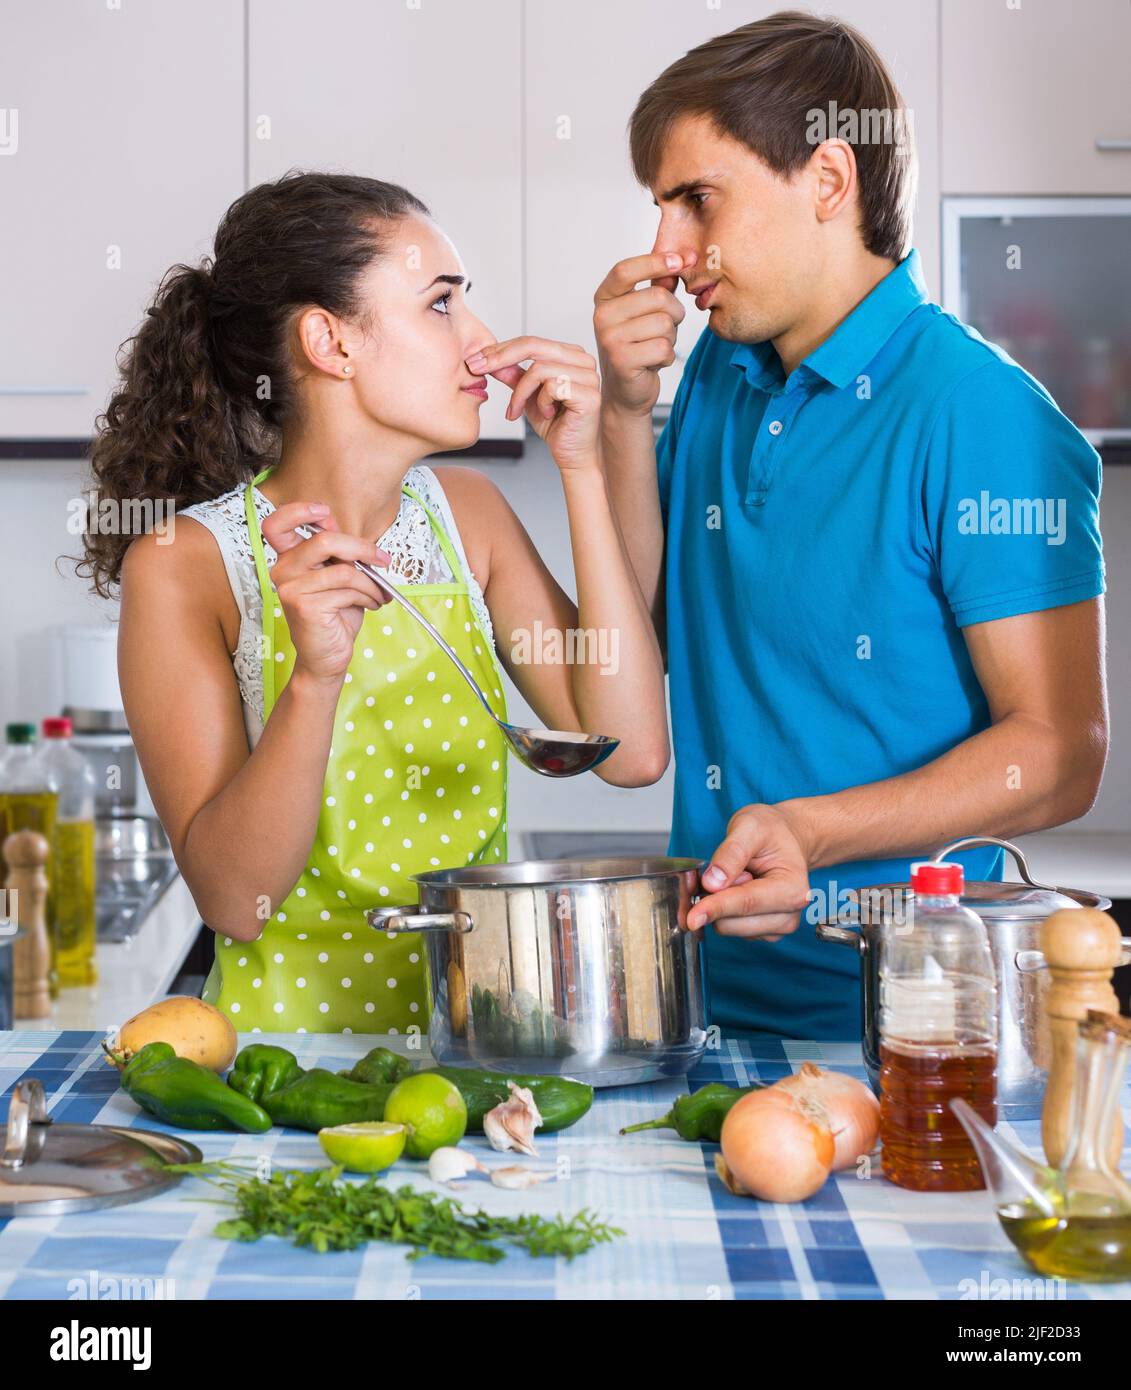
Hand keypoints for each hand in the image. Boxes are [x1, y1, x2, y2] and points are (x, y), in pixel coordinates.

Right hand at [262, 502, 392, 685]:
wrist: (327, 656)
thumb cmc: (335, 616)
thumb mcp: (339, 577)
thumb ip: (339, 553)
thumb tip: (356, 535)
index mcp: (288, 559)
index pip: (277, 524)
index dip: (299, 511)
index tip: (325, 513)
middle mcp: (282, 571)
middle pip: (324, 540)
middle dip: (362, 548)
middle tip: (383, 560)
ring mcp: (290, 588)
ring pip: (344, 569)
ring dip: (371, 583)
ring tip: (379, 594)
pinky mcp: (305, 605)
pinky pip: (347, 590)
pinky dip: (368, 596)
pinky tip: (372, 605)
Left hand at [466, 337, 600, 470]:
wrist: (571, 455)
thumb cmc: (555, 425)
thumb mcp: (527, 396)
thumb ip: (513, 375)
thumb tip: (488, 358)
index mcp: (571, 355)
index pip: (532, 342)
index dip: (501, 349)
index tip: (476, 360)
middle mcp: (583, 360)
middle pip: (534, 346)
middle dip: (501, 358)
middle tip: (478, 369)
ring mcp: (589, 376)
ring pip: (539, 369)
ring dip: (521, 393)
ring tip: (518, 410)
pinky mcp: (589, 394)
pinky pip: (551, 387)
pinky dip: (540, 403)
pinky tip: (547, 415)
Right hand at [593, 251, 691, 415]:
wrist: (626, 392)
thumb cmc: (638, 348)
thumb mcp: (646, 313)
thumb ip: (660, 286)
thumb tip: (682, 259)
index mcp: (605, 298)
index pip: (626, 270)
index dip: (655, 262)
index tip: (680, 260)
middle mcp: (602, 316)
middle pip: (658, 297)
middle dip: (674, 314)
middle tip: (664, 330)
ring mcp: (609, 338)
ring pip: (664, 324)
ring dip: (670, 338)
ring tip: (654, 347)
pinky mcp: (622, 360)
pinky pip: (663, 347)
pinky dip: (667, 357)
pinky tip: (653, 362)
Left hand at [686, 804, 813, 939]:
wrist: (782, 837)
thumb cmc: (771, 831)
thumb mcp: (750, 826)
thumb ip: (732, 853)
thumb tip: (713, 883)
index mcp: (792, 889)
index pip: (747, 903)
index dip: (716, 908)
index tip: (692, 917)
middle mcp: (788, 914)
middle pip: (733, 922)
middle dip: (712, 900)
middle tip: (717, 870)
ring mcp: (777, 925)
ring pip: (726, 927)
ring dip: (716, 904)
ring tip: (733, 876)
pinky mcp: (762, 932)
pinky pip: (728, 927)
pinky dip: (720, 910)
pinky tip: (732, 889)